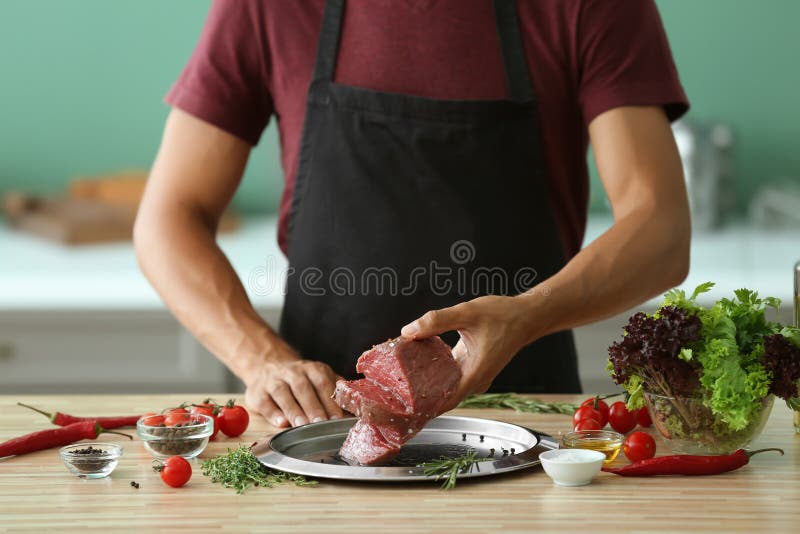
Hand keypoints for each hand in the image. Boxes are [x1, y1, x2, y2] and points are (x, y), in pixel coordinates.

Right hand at [243, 354, 344, 427]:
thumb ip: (336, 391)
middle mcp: (293, 372)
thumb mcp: (319, 378)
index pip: (323, 383)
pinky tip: (281, 423)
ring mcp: (273, 381)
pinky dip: (272, 413)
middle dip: (313, 407)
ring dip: (293, 410)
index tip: (338, 419)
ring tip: (302, 426)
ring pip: (283, 393)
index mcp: (312, 369)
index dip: (330, 401)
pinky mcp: (257, 392)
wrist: (267, 365)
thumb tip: (355, 411)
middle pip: (304, 388)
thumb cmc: (301, 380)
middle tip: (321, 424)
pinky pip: (265, 402)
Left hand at [401, 295, 539, 409]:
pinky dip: (437, 372)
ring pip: (446, 386)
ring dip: (427, 384)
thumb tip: (409, 331)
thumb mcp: (467, 313)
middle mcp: (475, 380)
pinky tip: (421, 362)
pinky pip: (451, 376)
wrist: (527, 316)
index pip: (445, 401)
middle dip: (419, 396)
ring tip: (402, 378)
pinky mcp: (473, 368)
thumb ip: (437, 321)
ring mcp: (475, 376)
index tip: (404, 409)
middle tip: (394, 393)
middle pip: (442, 396)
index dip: (424, 408)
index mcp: (474, 374)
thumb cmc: (504, 316)